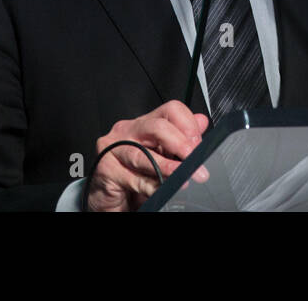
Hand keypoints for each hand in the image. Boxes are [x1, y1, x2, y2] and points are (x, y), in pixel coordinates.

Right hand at [86, 100, 210, 211]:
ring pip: (144, 154)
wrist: (108, 197)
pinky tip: (160, 189)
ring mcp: (113, 147)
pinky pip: (132, 177)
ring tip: (185, 176)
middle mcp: (128, 130)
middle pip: (158, 127)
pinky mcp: (105, 168)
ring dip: (168, 167)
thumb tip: (202, 122)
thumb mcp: (162, 156)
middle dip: (180, 144)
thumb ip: (181, 139)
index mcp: (145, 123)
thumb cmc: (134, 174)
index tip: (199, 145)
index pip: (170, 110)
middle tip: (195, 160)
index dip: (188, 125)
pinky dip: (150, 185)